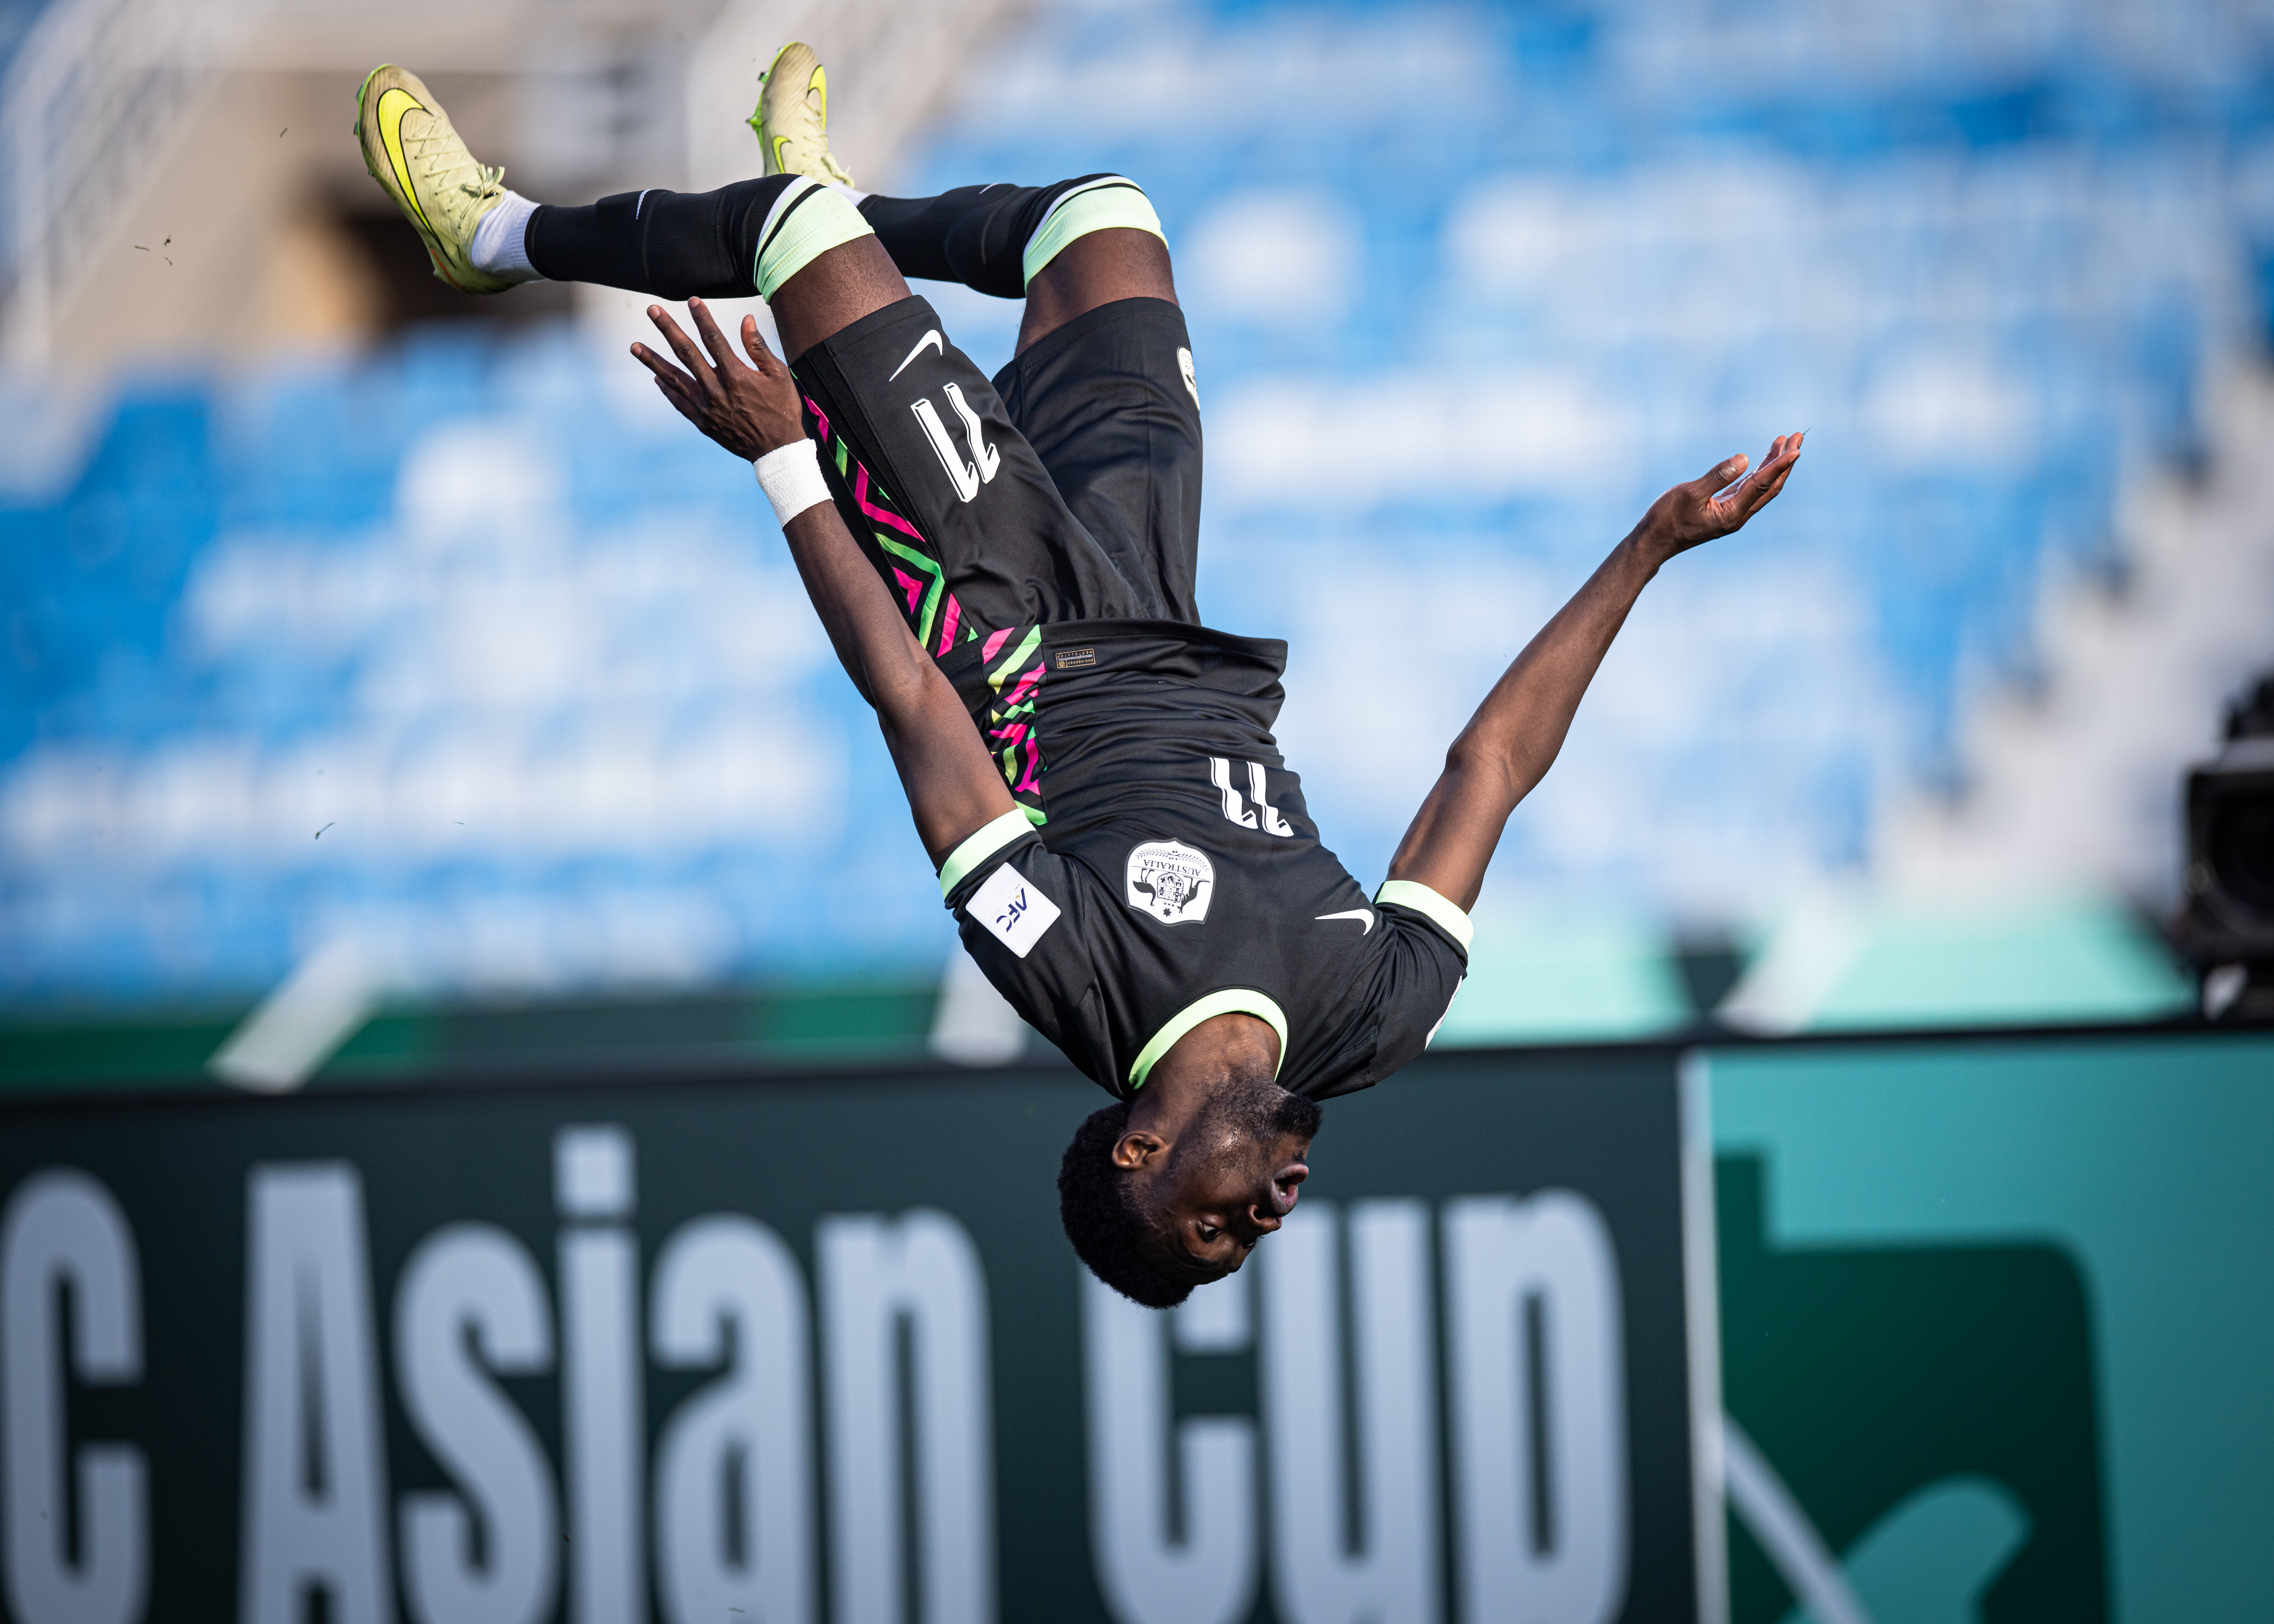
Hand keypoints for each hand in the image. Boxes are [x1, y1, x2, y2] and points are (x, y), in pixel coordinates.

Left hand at [629, 298, 806, 461]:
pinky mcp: (702, 422)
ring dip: (653, 360)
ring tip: (634, 346)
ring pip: (674, 378)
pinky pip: (679, 402)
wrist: (777, 451)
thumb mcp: (779, 375)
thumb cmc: (782, 410)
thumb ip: (759, 347)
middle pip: (686, 353)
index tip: (692, 301)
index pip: (713, 339)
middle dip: (668, 329)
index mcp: (736, 375)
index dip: (702, 318)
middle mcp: (716, 389)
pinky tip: (656, 377)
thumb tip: (746, 320)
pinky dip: (666, 389)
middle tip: (652, 311)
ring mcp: (706, 407)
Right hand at [1630, 432, 1803, 562]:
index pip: (1762, 484)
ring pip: (1762, 487)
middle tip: (1797, 436)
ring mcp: (1733, 513)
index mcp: (1732, 513)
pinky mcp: (1725, 510)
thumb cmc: (1667, 518)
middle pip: (1770, 485)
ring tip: (1784, 441)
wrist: (1653, 541)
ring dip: (1774, 465)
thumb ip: (1717, 476)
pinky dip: (1759, 472)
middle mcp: (1738, 515)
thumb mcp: (1689, 493)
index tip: (1796, 447)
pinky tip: (1762, 460)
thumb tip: (1744, 458)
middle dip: (1785, 461)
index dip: (1780, 464)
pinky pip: (1749, 489)